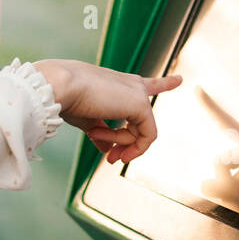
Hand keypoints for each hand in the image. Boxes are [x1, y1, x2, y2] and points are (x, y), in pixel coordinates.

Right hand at [33, 59, 182, 164]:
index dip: (163, 84)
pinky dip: (130, 146)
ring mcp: (138, 92)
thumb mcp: (86, 119)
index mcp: (118, 83)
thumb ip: (102, 134)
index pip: (147, 84)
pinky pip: (145, 136)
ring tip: (96, 136)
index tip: (179, 80)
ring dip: (119, 142)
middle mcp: (132, 84)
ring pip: (141, 130)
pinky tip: (114, 149)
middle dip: (127, 144)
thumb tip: (109, 150)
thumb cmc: (67, 99)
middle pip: (141, 120)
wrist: (59, 86)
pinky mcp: (140, 104)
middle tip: (111, 160)